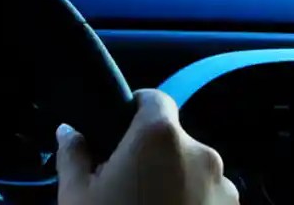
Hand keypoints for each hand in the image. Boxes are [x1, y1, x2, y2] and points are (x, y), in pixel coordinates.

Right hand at [56, 89, 237, 203]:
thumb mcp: (76, 195)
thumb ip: (73, 154)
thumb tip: (69, 133)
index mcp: (159, 136)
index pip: (154, 99)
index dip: (134, 110)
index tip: (119, 132)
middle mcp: (200, 154)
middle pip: (172, 140)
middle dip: (151, 156)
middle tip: (124, 184)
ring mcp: (223, 188)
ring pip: (192, 171)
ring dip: (174, 182)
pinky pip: (208, 198)